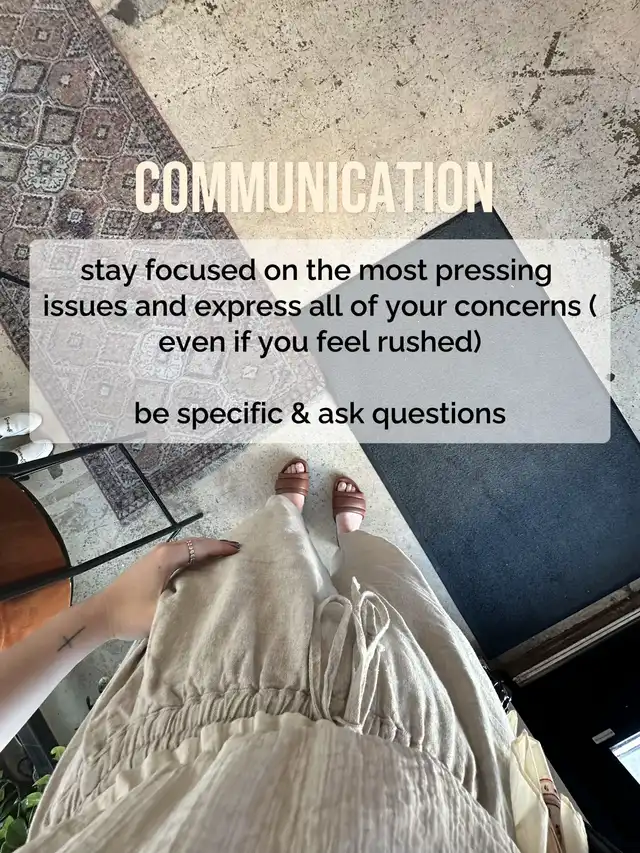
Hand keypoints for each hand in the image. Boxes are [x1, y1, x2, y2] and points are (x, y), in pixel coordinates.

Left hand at [92, 538, 240, 640]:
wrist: (99, 616)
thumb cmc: (130, 613)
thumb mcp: (162, 612)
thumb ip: (188, 605)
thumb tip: (213, 601)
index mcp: (167, 557)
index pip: (200, 547)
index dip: (220, 548)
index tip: (239, 551)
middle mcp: (162, 552)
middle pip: (194, 544)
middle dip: (215, 547)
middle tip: (236, 555)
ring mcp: (154, 558)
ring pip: (186, 549)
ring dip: (204, 552)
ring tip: (223, 562)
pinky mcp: (150, 567)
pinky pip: (179, 556)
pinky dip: (193, 559)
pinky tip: (200, 571)